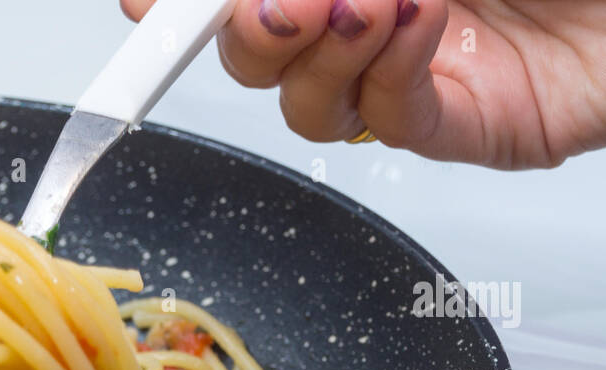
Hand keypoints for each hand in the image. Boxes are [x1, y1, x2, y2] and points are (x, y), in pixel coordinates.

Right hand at [121, 0, 605, 167]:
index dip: (171, 5)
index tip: (145, 6)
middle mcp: (367, 4)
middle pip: (244, 49)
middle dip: (243, 26)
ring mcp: (409, 66)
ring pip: (302, 101)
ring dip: (318, 49)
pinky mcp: (460, 120)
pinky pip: (382, 122)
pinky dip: (383, 75)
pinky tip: (421, 19)